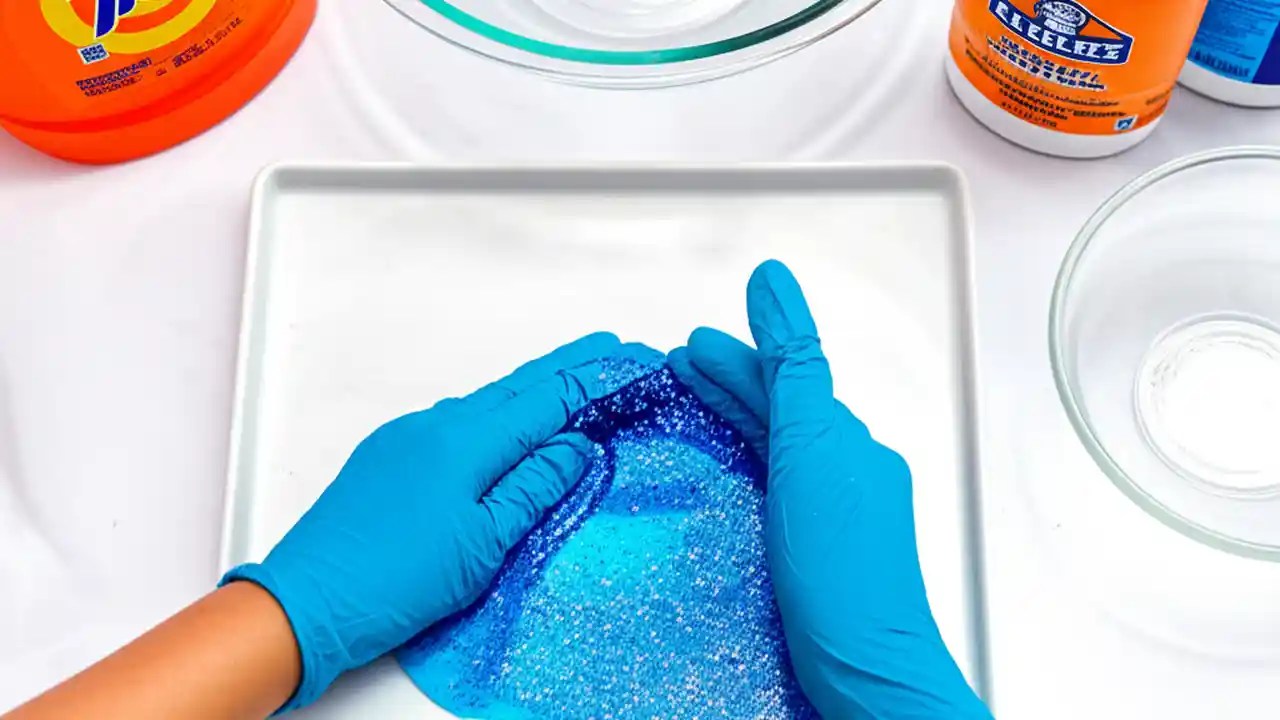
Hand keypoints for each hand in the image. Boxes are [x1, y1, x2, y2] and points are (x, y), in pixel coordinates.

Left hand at [222, 333, 658, 710]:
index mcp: (469, 440)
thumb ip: (534, 487)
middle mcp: (437, 423)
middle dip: (565, 368)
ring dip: (528, 393)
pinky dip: (491, 417)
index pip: (546, 399)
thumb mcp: (485, 542)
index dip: (592, 380)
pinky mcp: (388, 454)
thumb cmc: (398, 577)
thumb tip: (575, 446)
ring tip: (566, 388)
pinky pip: (454, 422)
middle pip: (516, 387)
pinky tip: (503, 431)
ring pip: (484, 404)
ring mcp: (408, 435)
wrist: (310, 598)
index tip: (627, 359)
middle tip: (607, 348)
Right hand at [669, 261, 990, 719]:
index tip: (734, 302)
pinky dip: (747, 457)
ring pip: (777, 442)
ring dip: (736, 410)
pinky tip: (726, 464)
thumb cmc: (842, 574)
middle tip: (686, 355)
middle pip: (782, 406)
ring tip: (693, 389)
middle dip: (734, 375)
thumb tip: (776, 288)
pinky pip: (776, 482)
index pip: (791, 372)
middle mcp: (846, 468)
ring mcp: (834, 509)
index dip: (752, 340)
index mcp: (844, 440)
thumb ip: (791, 371)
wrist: (865, 667)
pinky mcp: (815, 550)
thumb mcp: (808, 452)